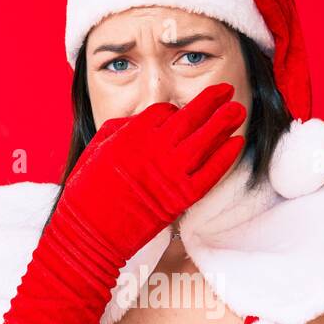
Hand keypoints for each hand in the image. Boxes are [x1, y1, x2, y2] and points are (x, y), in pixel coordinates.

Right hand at [53, 81, 246, 263]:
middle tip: (226, 90)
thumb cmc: (86, 192)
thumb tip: (143, 121)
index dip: (174, 110)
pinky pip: (210, 173)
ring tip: (237, 110)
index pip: (163, 111)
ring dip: (223, 123)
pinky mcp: (182, 197)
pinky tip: (236, 143)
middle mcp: (155, 148)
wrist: (90, 232)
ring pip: (205, 140)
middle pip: (191, 117)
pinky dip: (225, 157)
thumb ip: (121, 130)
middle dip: (211, 101)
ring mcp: (171, 172)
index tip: (181, 112)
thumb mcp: (96, 149)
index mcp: (132, 134)